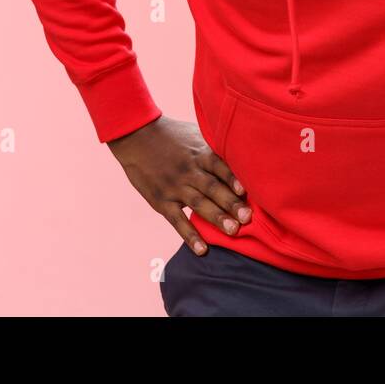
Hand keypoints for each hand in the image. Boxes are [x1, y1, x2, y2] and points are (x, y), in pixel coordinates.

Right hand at [107, 114, 249, 254]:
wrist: (137, 136)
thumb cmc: (172, 134)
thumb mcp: (195, 134)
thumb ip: (215, 147)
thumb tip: (242, 153)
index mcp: (200, 153)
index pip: (220, 167)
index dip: (233, 179)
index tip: (247, 192)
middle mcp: (189, 171)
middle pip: (212, 188)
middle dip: (230, 203)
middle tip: (247, 218)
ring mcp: (175, 187)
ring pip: (199, 204)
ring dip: (216, 218)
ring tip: (233, 231)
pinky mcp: (161, 200)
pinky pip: (177, 220)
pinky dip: (189, 235)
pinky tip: (201, 249)